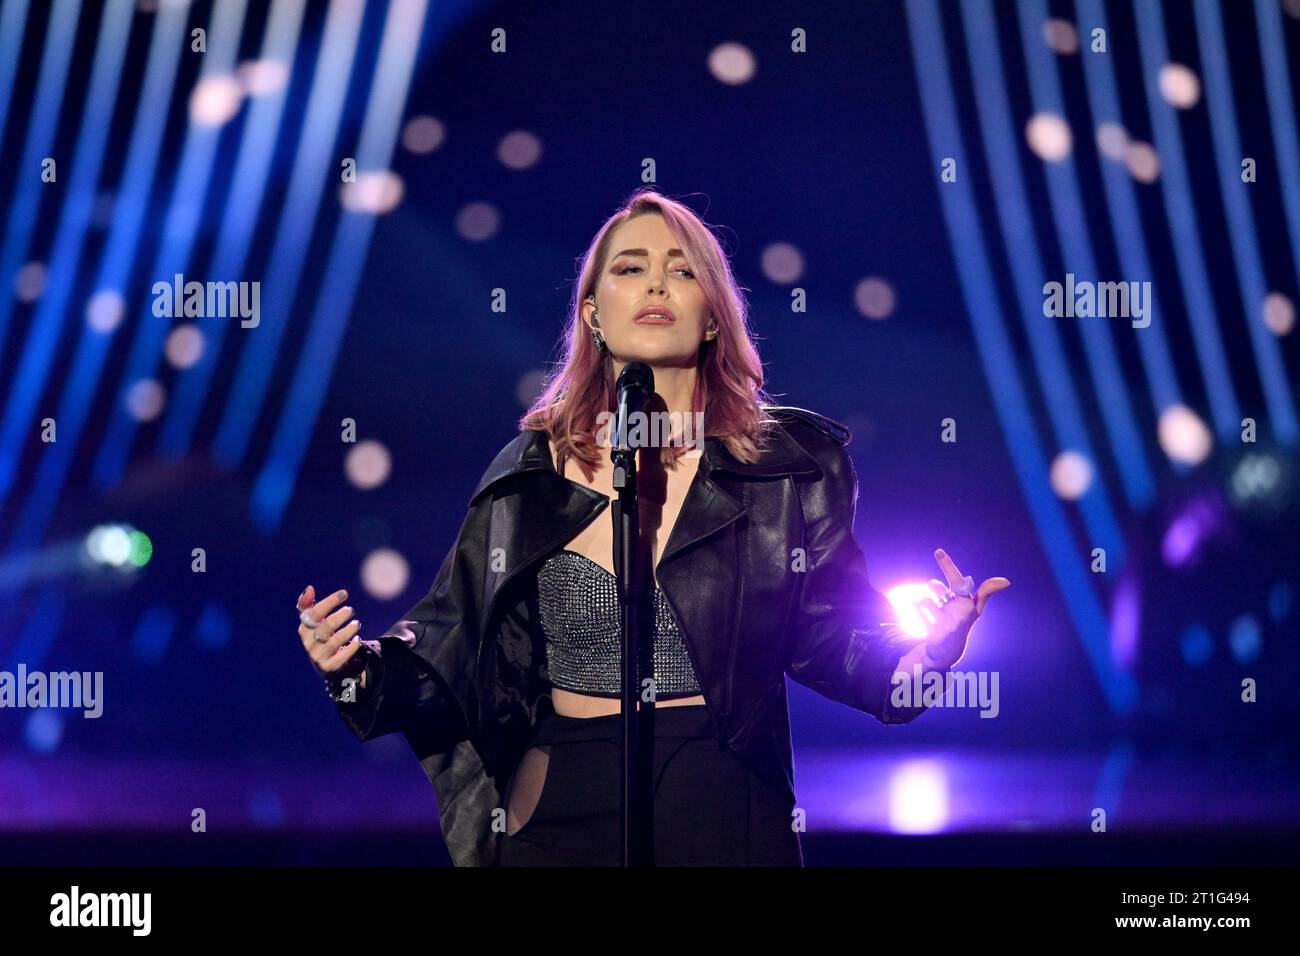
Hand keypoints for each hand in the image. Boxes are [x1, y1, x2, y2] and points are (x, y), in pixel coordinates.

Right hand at [297, 584, 365, 684]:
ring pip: (334, 642)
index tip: (344, 593)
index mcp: (304, 628)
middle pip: (325, 627)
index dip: (329, 602)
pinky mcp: (328, 667)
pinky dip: (351, 648)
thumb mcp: (315, 621)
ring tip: (356, 624)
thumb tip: (309, 588)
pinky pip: (341, 658)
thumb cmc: (321, 635)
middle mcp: (309, 643)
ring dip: (348, 631)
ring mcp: (318, 656)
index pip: (314, 613)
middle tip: (350, 610)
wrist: (326, 662)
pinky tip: (357, 639)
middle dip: (340, 616)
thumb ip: (309, 605)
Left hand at [919, 549, 1009, 667]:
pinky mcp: (936, 634)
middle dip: (933, 587)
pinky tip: (921, 614)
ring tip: (931, 610)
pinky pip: (919, 612)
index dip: (948, 565)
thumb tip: (1006, 581)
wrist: (948, 653)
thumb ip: (986, 592)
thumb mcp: (975, 609)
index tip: (938, 551)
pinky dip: (916, 609)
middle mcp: (960, 613)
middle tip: (937, 594)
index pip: (958, 580)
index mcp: (968, 603)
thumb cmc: (962, 623)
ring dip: (924, 602)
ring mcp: (948, 624)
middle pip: (936, 587)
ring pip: (925, 600)